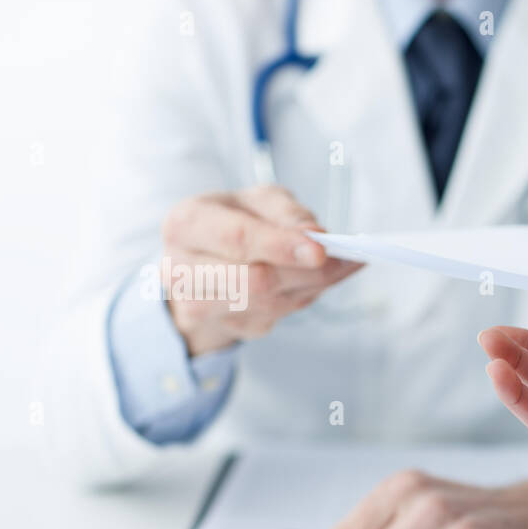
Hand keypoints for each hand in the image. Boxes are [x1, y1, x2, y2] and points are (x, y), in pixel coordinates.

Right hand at [160, 185, 361, 355]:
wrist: (204, 260)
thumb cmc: (234, 221)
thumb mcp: (258, 200)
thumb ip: (286, 212)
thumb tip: (315, 234)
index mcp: (186, 224)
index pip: (236, 239)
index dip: (281, 246)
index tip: (320, 250)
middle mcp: (183, 269)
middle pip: (256, 280)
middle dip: (306, 271)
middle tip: (344, 259)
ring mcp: (202, 306)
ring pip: (271, 304)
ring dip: (312, 285)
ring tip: (339, 264)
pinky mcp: (228, 327)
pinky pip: (277, 316)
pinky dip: (304, 296)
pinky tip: (314, 280)